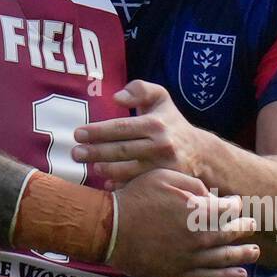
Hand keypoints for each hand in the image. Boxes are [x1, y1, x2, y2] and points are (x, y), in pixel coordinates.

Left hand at [73, 81, 207, 184]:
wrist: (201, 152)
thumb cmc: (171, 122)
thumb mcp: (160, 98)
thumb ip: (140, 90)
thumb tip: (117, 97)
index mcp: (156, 124)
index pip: (121, 128)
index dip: (98, 131)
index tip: (77, 133)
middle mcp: (161, 146)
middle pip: (121, 151)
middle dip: (95, 152)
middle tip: (75, 153)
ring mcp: (163, 167)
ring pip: (128, 171)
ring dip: (106, 170)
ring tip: (89, 166)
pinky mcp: (165, 182)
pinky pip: (139, 186)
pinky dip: (121, 187)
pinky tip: (106, 184)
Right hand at [109, 168, 257, 276]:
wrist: (111, 229)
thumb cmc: (135, 198)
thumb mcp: (163, 176)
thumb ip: (192, 183)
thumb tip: (210, 196)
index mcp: (198, 211)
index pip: (228, 209)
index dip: (234, 205)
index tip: (235, 203)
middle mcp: (200, 237)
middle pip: (231, 233)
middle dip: (243, 228)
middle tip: (252, 225)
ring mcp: (191, 258)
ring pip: (226, 258)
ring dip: (243, 254)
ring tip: (254, 252)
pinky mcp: (180, 274)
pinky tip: (241, 275)